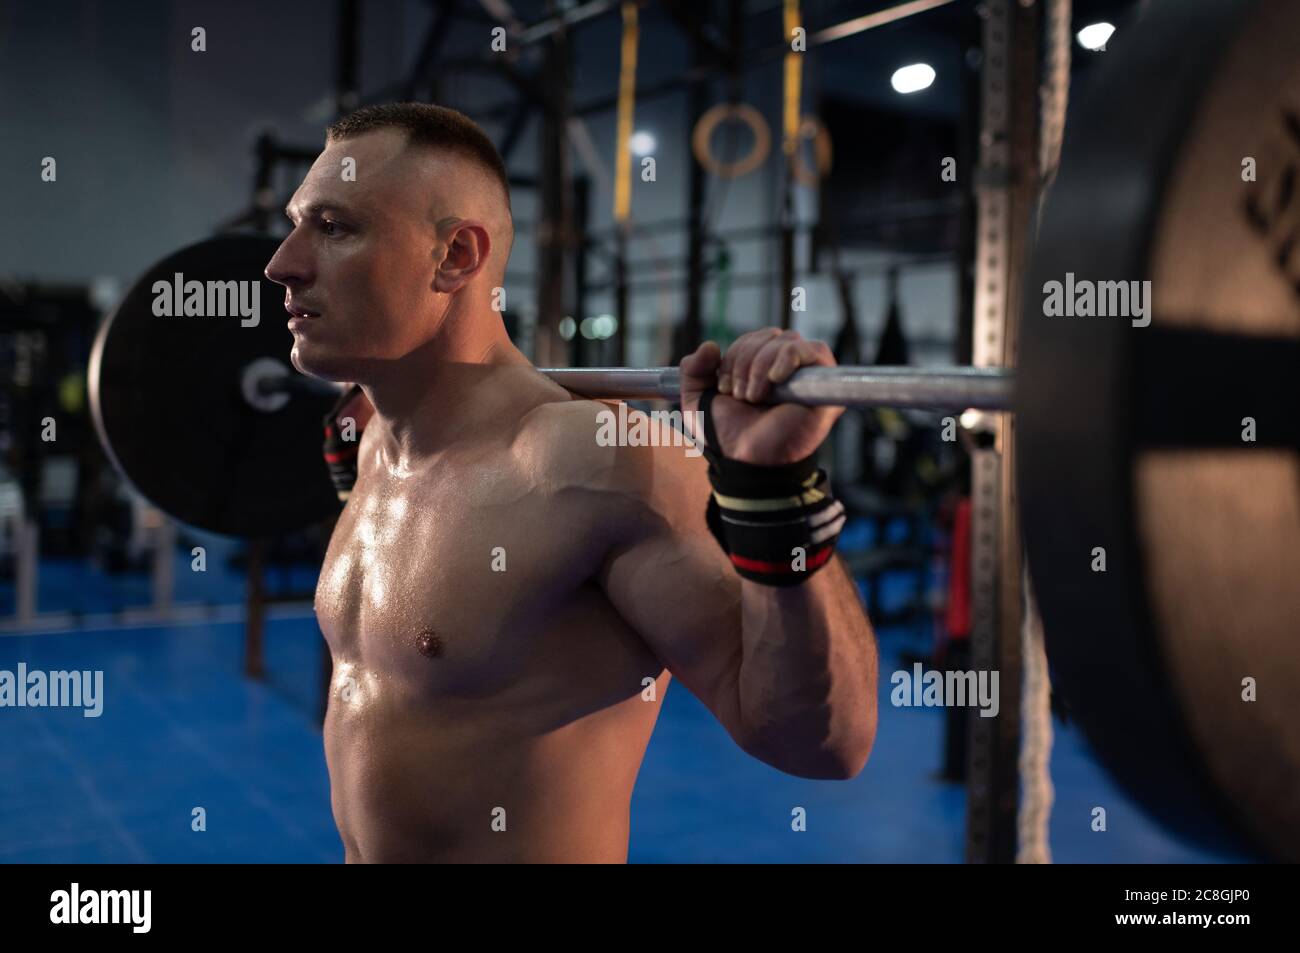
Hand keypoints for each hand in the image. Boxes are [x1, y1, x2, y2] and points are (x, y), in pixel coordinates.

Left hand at [679, 329, 843, 464]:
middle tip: (740, 395)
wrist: (746, 460)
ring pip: (786, 341)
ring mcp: (807, 376)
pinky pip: (812, 350)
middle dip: (744, 362)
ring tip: (755, 397)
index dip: (733, 357)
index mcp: (762, 366)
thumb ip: (692, 370)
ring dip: (760, 366)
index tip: (724, 389)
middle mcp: (787, 368)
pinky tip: (775, 379)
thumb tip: (711, 345)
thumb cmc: (726, 434)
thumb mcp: (696, 399)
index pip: (753, 338)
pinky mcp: (823, 386)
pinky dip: (787, 358)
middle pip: (769, 336)